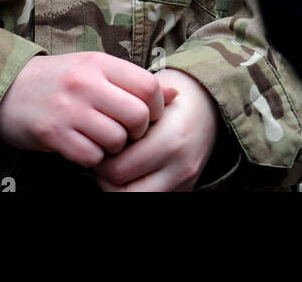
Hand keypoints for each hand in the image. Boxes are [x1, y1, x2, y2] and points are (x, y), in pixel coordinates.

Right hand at [0, 52, 176, 167]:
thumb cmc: (60, 80)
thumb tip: (176, 93)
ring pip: (116, 140)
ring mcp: (68, 109)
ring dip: (114, 148)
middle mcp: (85, 82)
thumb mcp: (96, 69)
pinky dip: (93, 158)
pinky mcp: (53, 133)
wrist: (8, 89)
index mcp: (99, 62)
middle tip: (126, 132)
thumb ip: (133, 81)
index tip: (146, 116)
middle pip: (137, 116)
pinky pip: (91, 157)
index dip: (156, 108)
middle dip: (137, 132)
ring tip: (102, 139)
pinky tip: (84, 146)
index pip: (148, 86)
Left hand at [93, 68, 219, 191]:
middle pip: (124, 192)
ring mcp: (183, 183)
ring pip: (135, 200)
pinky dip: (136, 188)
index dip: (101, 159)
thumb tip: (95, 137)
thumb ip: (123, 119)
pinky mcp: (185, 191)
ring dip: (119, 188)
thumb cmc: (168, 100)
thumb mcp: (147, 101)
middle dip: (107, 178)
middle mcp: (179, 167)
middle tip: (103, 159)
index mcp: (169, 141)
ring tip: (116, 167)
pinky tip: (132, 173)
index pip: (117, 170)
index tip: (100, 144)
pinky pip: (152, 198)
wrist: (206, 106)